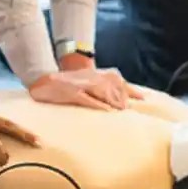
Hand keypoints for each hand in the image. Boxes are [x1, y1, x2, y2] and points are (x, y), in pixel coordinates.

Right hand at [29, 67, 143, 110]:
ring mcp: (81, 85)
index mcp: (95, 75)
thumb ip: (100, 90)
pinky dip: (99, 105)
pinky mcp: (72, 93)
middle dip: (123, 98)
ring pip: (104, 91)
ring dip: (114, 101)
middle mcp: (91, 78)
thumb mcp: (85, 83)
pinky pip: (88, 99)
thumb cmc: (66, 84)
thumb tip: (117, 102)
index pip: (118, 81)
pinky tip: (107, 112)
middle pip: (114, 86)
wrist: (43, 80)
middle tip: (129, 112)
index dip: (131, 90)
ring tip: (122, 113)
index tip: (144, 100)